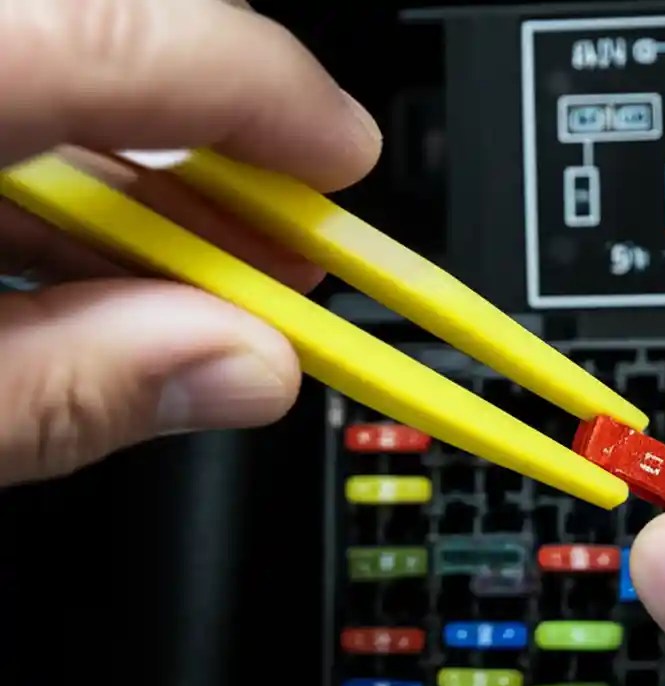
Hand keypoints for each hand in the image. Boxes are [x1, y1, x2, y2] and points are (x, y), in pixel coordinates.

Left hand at [0, 0, 380, 485]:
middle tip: (271, 255)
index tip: (344, 162)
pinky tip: (62, 252)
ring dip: (129, 160)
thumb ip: (62, 391)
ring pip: (50, 38)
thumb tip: (243, 368)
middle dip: (216, 141)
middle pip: (112, 20)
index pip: (142, 31)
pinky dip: (41, 152)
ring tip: (180, 278)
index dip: (276, 95)